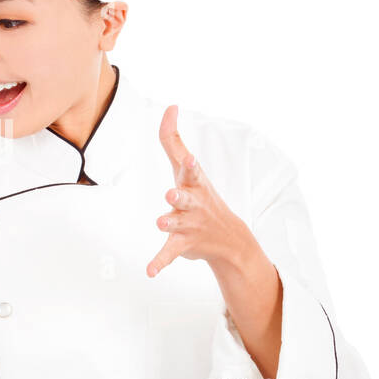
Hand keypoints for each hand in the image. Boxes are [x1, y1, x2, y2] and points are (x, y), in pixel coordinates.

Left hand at [146, 106, 250, 278]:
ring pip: (176, 224)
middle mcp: (192, 203)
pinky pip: (169, 254)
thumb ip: (173, 139)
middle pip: (186, 197)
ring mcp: (188, 224)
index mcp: (193, 183)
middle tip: (172, 194)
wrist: (228, 239)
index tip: (189, 158)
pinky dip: (159, 263)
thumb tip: (170, 106)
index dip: (188, 164)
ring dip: (169, 223)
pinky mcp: (182, 244)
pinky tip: (150, 272)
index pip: (190, 170)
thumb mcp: (190, 169)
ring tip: (160, 222)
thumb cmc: (200, 195)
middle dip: (180, 195)